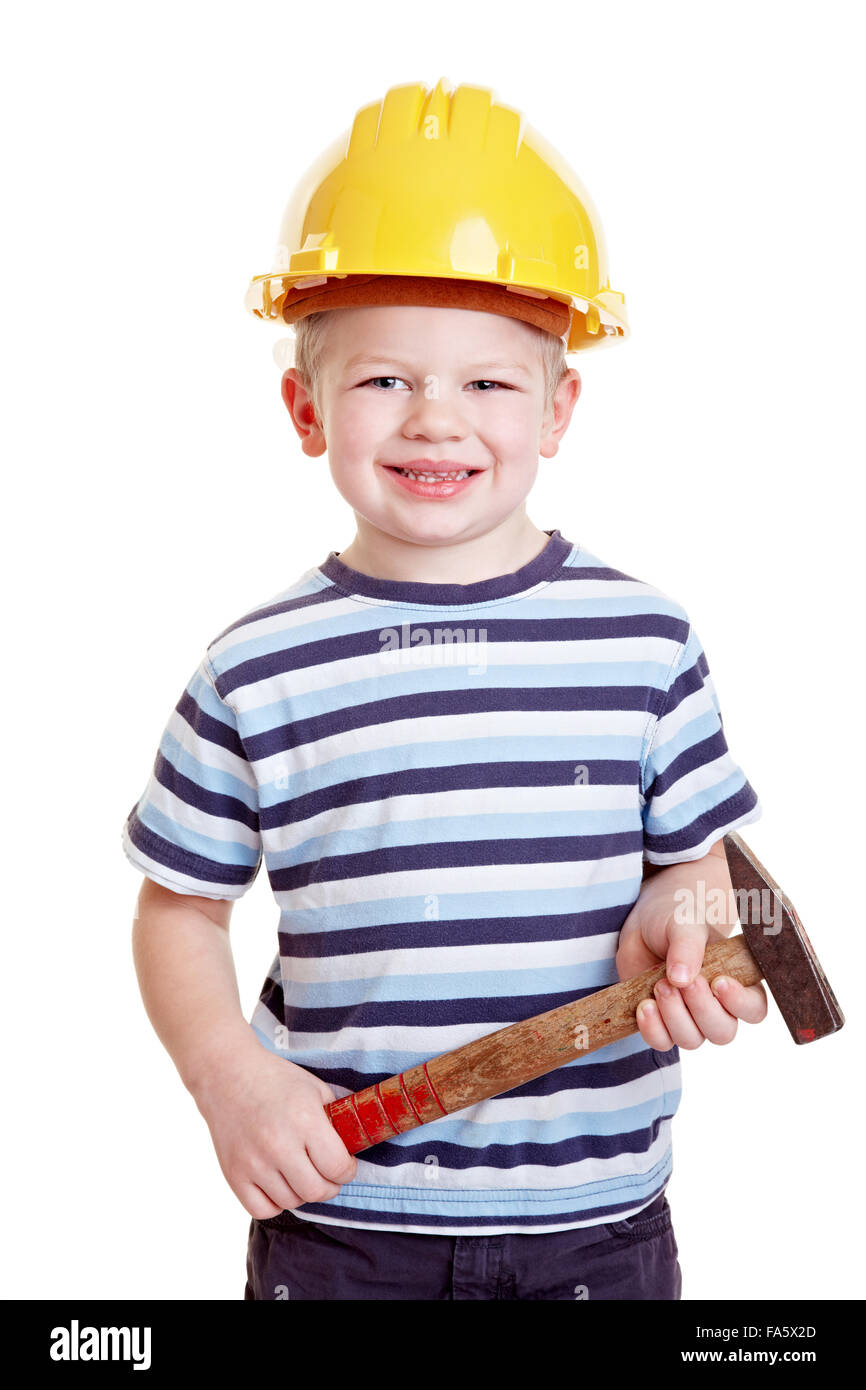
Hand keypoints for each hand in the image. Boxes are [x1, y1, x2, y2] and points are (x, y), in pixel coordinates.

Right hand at [191, 1037, 357, 1219]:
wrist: (227, 1075)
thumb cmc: (275, 1080)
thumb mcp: (315, 1089)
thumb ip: (336, 1120)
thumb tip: (354, 1148)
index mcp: (304, 1120)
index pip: (338, 1167)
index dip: (348, 1170)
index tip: (345, 1165)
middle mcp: (278, 1145)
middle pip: (316, 1191)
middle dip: (330, 1186)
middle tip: (327, 1175)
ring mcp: (253, 1163)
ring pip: (291, 1202)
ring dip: (302, 1192)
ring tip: (301, 1173)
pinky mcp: (233, 1175)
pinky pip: (262, 1209)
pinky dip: (275, 1203)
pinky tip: (278, 1184)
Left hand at [616, 851, 767, 1049]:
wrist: (646, 923)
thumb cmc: (678, 920)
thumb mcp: (685, 924)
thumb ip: (688, 947)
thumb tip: (681, 979)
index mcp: (738, 982)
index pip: (754, 1009)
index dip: (740, 1003)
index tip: (719, 982)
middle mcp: (718, 1007)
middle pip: (722, 1032)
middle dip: (701, 1009)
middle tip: (682, 982)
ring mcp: (688, 1018)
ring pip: (691, 1040)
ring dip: (674, 1018)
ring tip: (659, 986)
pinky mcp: (661, 1022)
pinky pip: (661, 1042)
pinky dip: (652, 1029)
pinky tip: (644, 1007)